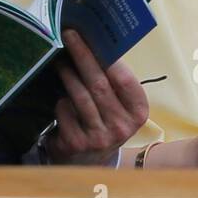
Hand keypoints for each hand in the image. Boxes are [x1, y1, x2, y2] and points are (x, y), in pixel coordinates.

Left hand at [44, 30, 148, 164]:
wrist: (89, 161)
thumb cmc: (105, 121)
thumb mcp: (118, 106)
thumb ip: (113, 82)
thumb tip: (95, 44)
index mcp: (137, 112)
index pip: (125, 80)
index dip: (109, 58)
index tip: (93, 37)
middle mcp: (121, 127)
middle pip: (99, 85)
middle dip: (82, 56)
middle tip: (69, 36)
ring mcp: (99, 137)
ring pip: (79, 96)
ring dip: (67, 73)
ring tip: (59, 59)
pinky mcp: (76, 143)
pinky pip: (64, 110)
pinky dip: (60, 101)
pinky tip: (60, 98)